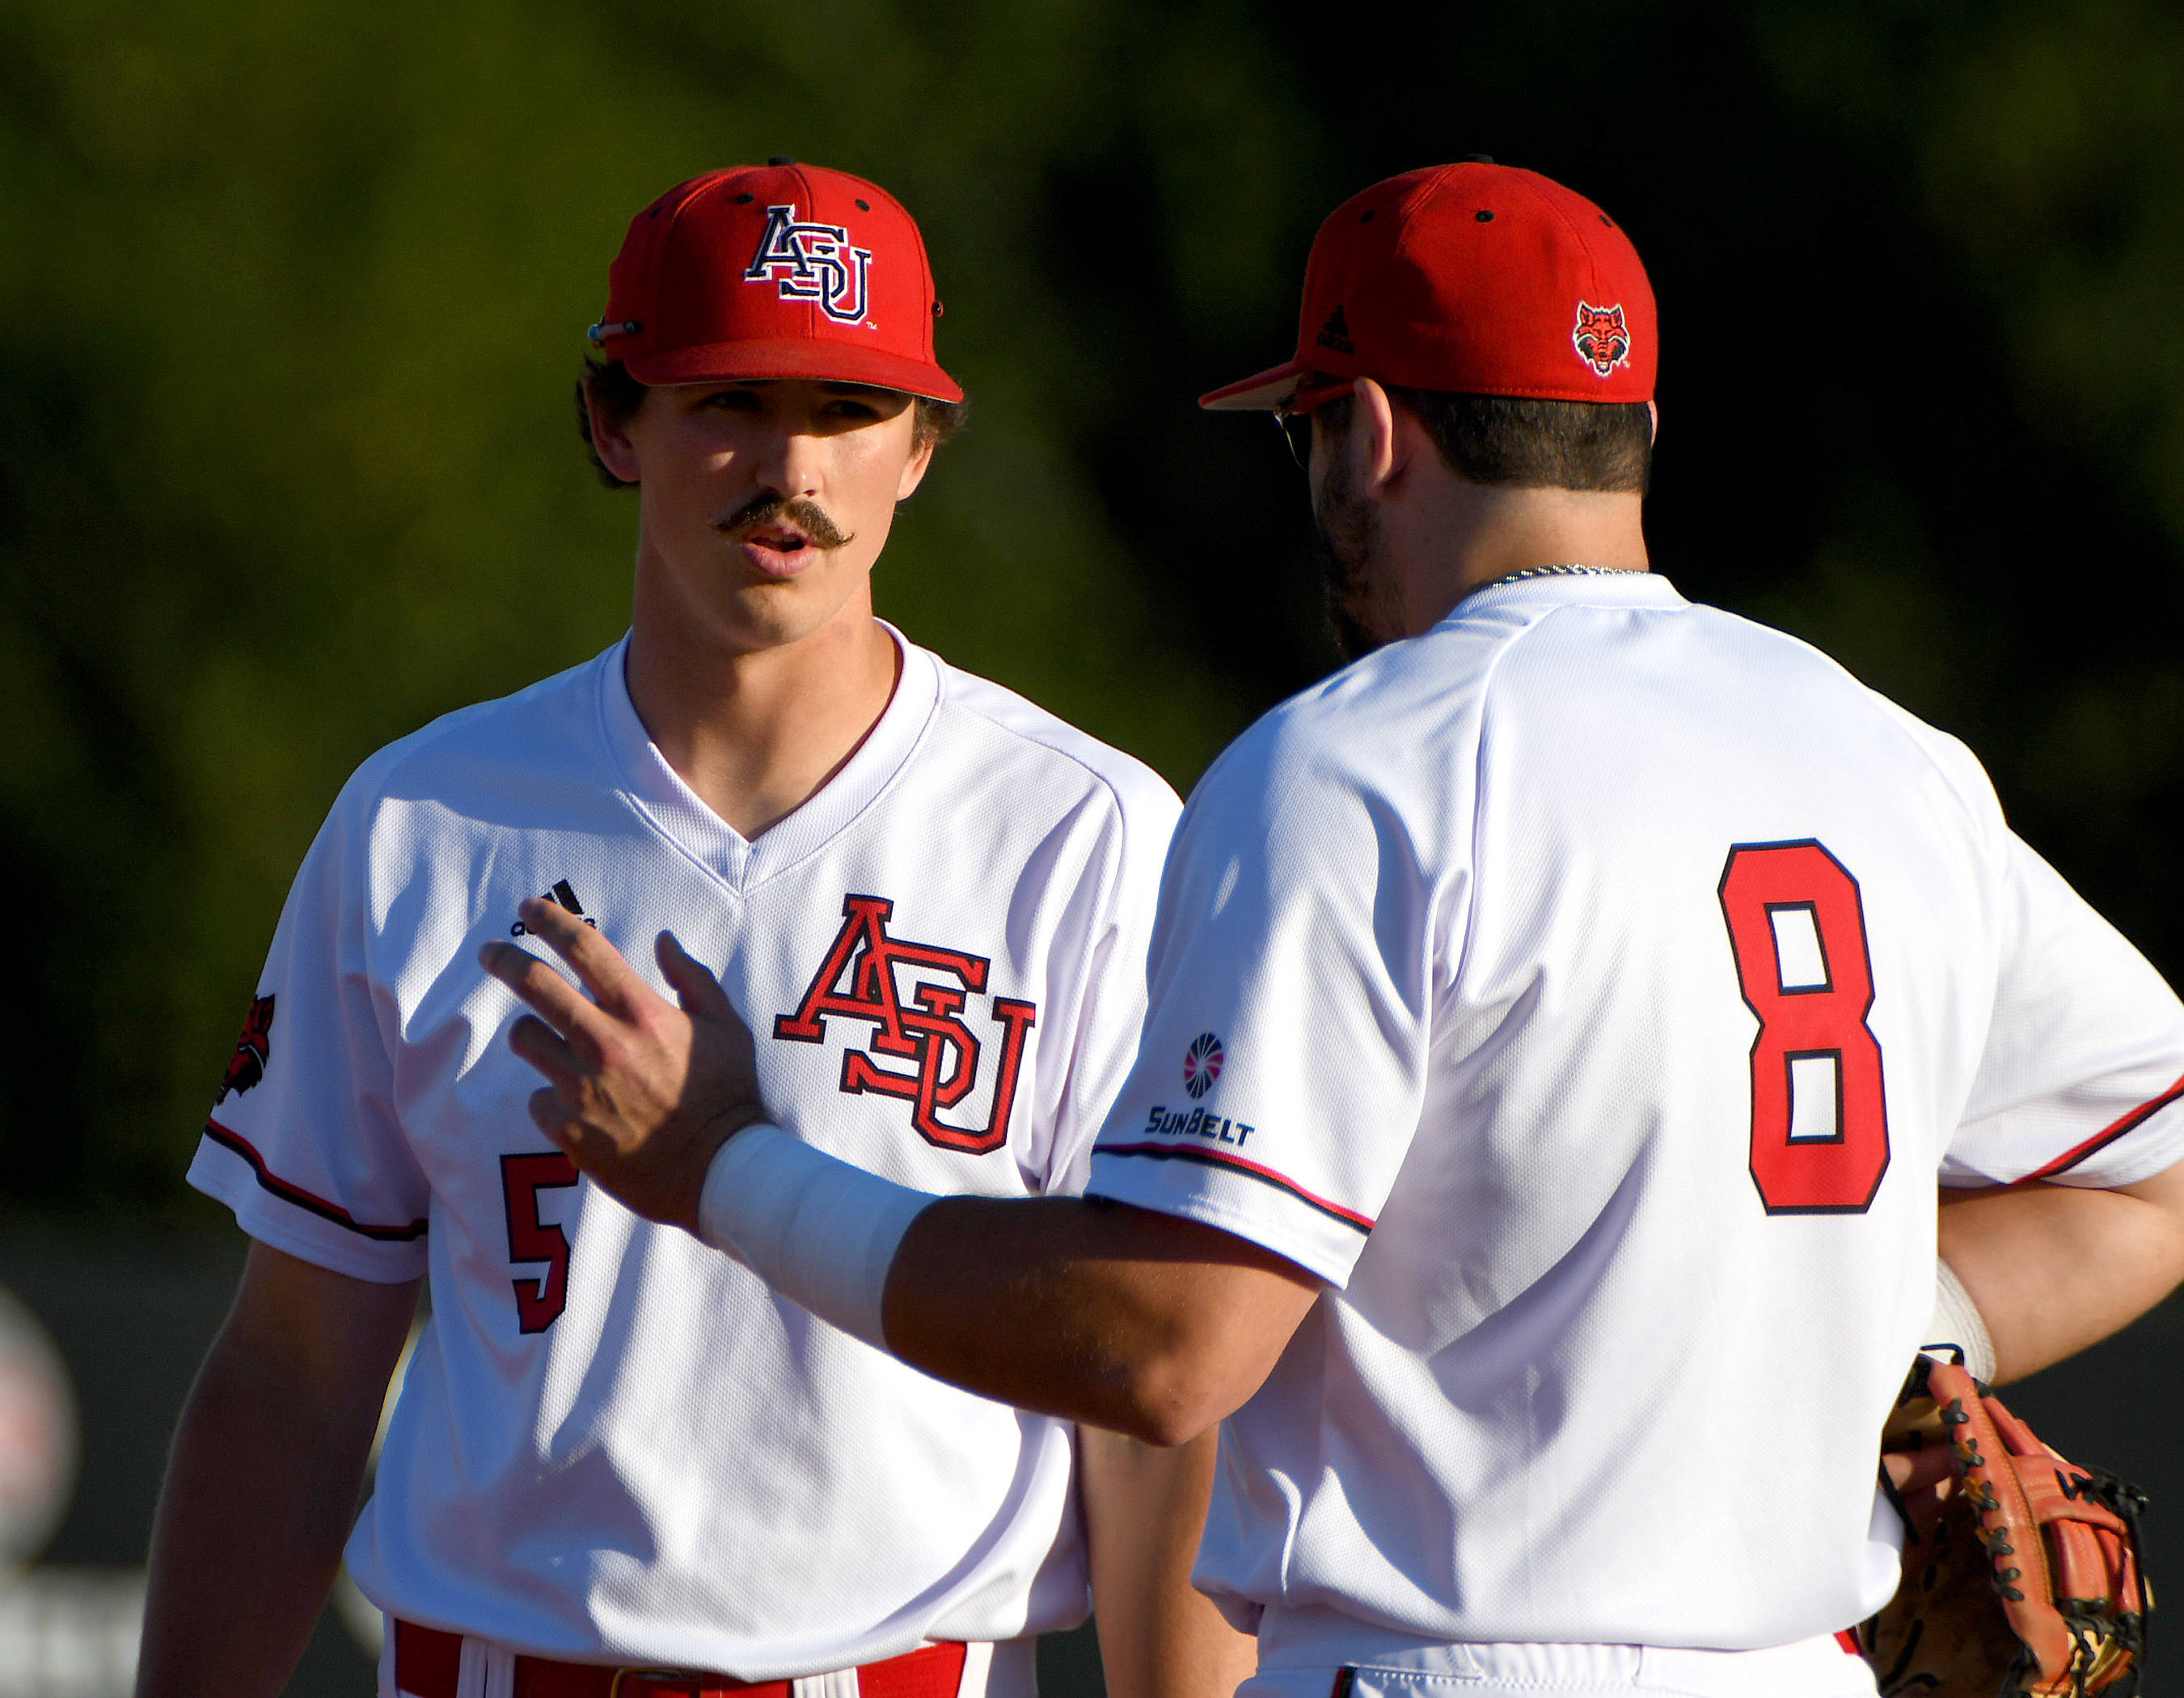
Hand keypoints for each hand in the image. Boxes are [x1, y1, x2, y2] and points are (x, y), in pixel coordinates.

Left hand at [479, 898, 767, 1232]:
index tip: (529, 908)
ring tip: (545, 1040)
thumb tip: (664, 941)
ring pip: (525, 1039)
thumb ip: (693, 979)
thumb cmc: (727, 1097)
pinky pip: (538, 1098)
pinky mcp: (567, 1129)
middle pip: (534, 984)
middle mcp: (605, 1042)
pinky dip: (552, 1096)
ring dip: (531, 1033)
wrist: (718, 1173)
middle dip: (503, 960)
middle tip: (490, 953)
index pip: (585, 949)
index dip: (550, 922)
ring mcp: (581, 1087)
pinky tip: (577, 1106)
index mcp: (643, 1013)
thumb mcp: (727, 1027)